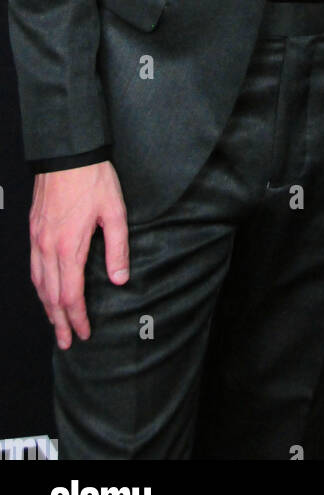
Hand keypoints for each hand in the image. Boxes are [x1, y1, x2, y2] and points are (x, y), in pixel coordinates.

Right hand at [30, 161, 128, 348]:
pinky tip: (45, 289)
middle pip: (51, 296)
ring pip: (38, 283)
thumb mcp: (116, 212)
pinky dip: (39, 285)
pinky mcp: (34, 229)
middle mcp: (47, 247)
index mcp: (69, 247)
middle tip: (67, 341)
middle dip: (59, 322)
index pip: (70, 295)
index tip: (84, 333)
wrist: (68, 153)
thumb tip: (119, 279)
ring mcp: (37, 238)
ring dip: (47, 306)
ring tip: (56, 323)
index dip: (77, 318)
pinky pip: (33, 266)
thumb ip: (118, 248)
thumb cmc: (93, 179)